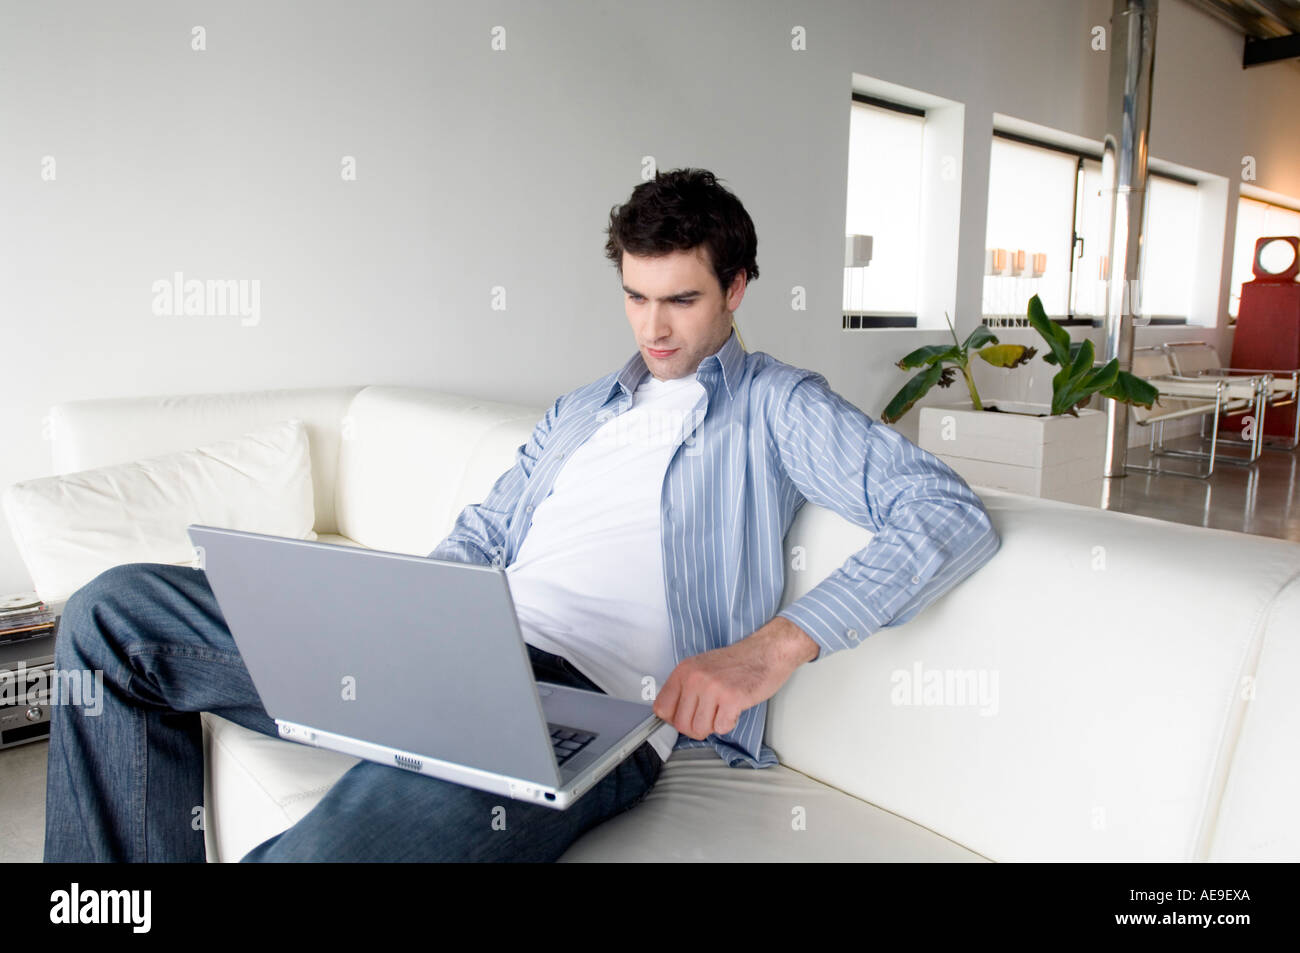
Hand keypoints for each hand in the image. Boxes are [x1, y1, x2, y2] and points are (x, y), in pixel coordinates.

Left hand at [651, 617, 818, 740]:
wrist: (766, 652)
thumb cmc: (737, 662)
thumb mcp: (701, 667)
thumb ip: (685, 688)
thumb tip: (672, 715)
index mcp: (684, 671)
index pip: (661, 708)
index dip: (674, 718)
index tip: (686, 716)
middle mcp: (695, 678)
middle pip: (680, 724)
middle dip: (696, 727)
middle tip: (709, 716)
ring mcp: (712, 688)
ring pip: (699, 729)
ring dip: (712, 726)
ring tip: (722, 711)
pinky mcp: (732, 698)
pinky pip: (720, 728)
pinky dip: (728, 724)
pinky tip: (734, 710)